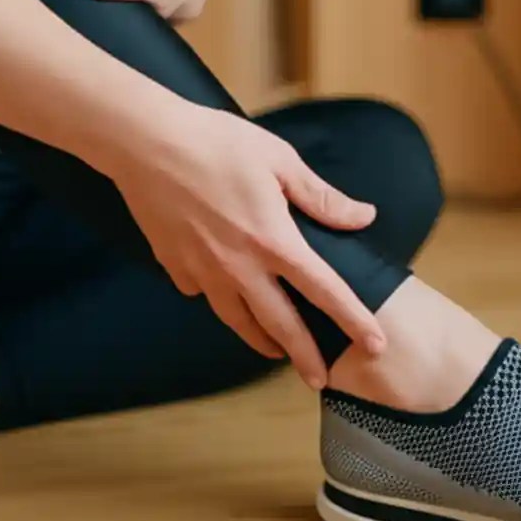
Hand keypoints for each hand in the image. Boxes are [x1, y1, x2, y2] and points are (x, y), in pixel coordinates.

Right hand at [110, 105, 386, 388]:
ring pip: (237, 320)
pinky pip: (201, 293)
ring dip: (260, 340)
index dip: (354, 320)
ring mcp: (203, 271)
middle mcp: (239, 266)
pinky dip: (216, 299)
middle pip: (280, 324)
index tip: (375, 345)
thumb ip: (321, 197)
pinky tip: (223, 296)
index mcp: (273, 240)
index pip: (325, 290)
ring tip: (275, 351)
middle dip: (304, 356)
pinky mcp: (174, 266)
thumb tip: (363, 217)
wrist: (145, 143)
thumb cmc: (215, 141)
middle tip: (318, 379)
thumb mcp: (279, 160)